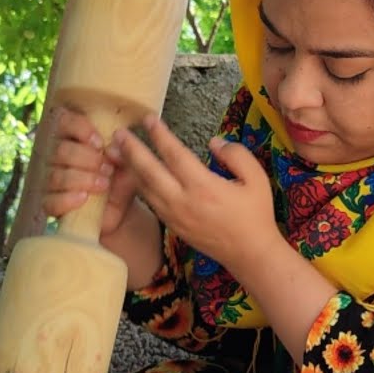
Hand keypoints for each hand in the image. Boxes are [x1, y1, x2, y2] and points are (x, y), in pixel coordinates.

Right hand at [41, 107, 131, 238]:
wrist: (120, 213)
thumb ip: (124, 154)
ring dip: (82, 179)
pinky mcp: (51, 205)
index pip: (65, 121)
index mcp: (74, 139)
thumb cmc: (120, 181)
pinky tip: (84, 198)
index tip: (100, 143)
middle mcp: (58, 158)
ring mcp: (51, 182)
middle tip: (108, 169)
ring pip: (56, 175)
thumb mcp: (129, 165)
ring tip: (103, 184)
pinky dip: (68, 199)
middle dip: (86, 159)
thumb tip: (111, 148)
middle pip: (61, 150)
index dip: (80, 129)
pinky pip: (51, 201)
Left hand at [119, 115, 281, 270]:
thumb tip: (213, 142)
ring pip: (145, 188)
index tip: (148, 118)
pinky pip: (149, 201)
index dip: (159, 135)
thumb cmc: (255, 214)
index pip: (175, 155)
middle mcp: (183, 201)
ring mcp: (174, 215)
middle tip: (118, 133)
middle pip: (149, 171)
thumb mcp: (257, 179)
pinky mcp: (171, 225)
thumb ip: (236, 155)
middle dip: (132, 150)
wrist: (249, 254)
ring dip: (129, 168)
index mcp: (204, 187)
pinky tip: (132, 174)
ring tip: (117, 150)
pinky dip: (138, 186)